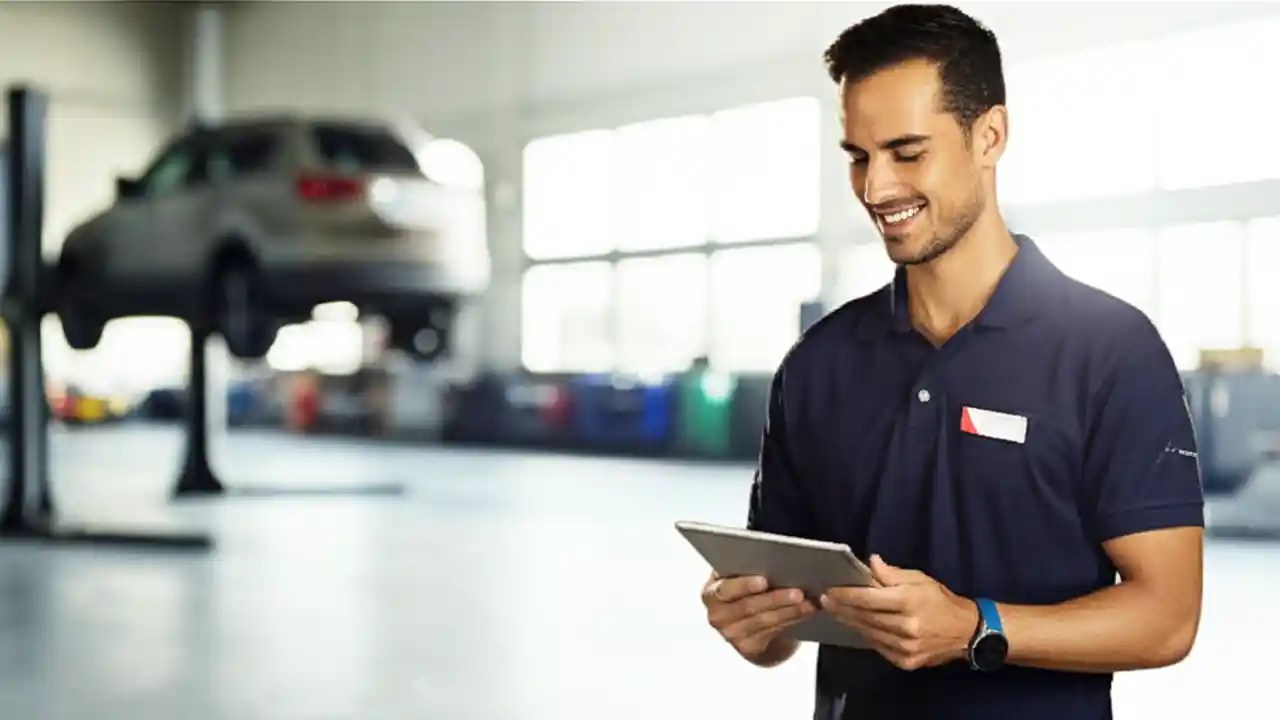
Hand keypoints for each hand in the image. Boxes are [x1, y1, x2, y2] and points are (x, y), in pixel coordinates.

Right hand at [702, 571, 816, 661]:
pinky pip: (773, 632)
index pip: (725, 589)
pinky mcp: (748, 648)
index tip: (764, 580)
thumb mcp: (742, 576)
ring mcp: (731, 634)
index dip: (744, 585)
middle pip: (748, 606)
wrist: (750, 623)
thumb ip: (750, 568)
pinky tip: (806, 612)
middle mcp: (716, 614)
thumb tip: (777, 560)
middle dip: (776, 598)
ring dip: (789, 610)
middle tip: (799, 592)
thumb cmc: (748, 590)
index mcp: (712, 591)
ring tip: (808, 602)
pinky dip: (792, 620)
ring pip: (764, 620)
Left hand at [819, 555, 978, 670]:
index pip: (868, 599)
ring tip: (836, 612)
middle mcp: (906, 626)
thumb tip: (870, 562)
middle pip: (865, 617)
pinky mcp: (906, 661)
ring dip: (850, 622)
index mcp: (909, 602)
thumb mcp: (919, 579)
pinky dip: (866, 635)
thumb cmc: (940, 600)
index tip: (829, 591)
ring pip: (869, 633)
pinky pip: (878, 647)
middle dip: (842, 608)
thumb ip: (892, 573)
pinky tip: (857, 626)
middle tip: (825, 601)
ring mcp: (906, 647)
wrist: (966, 632)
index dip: (845, 595)